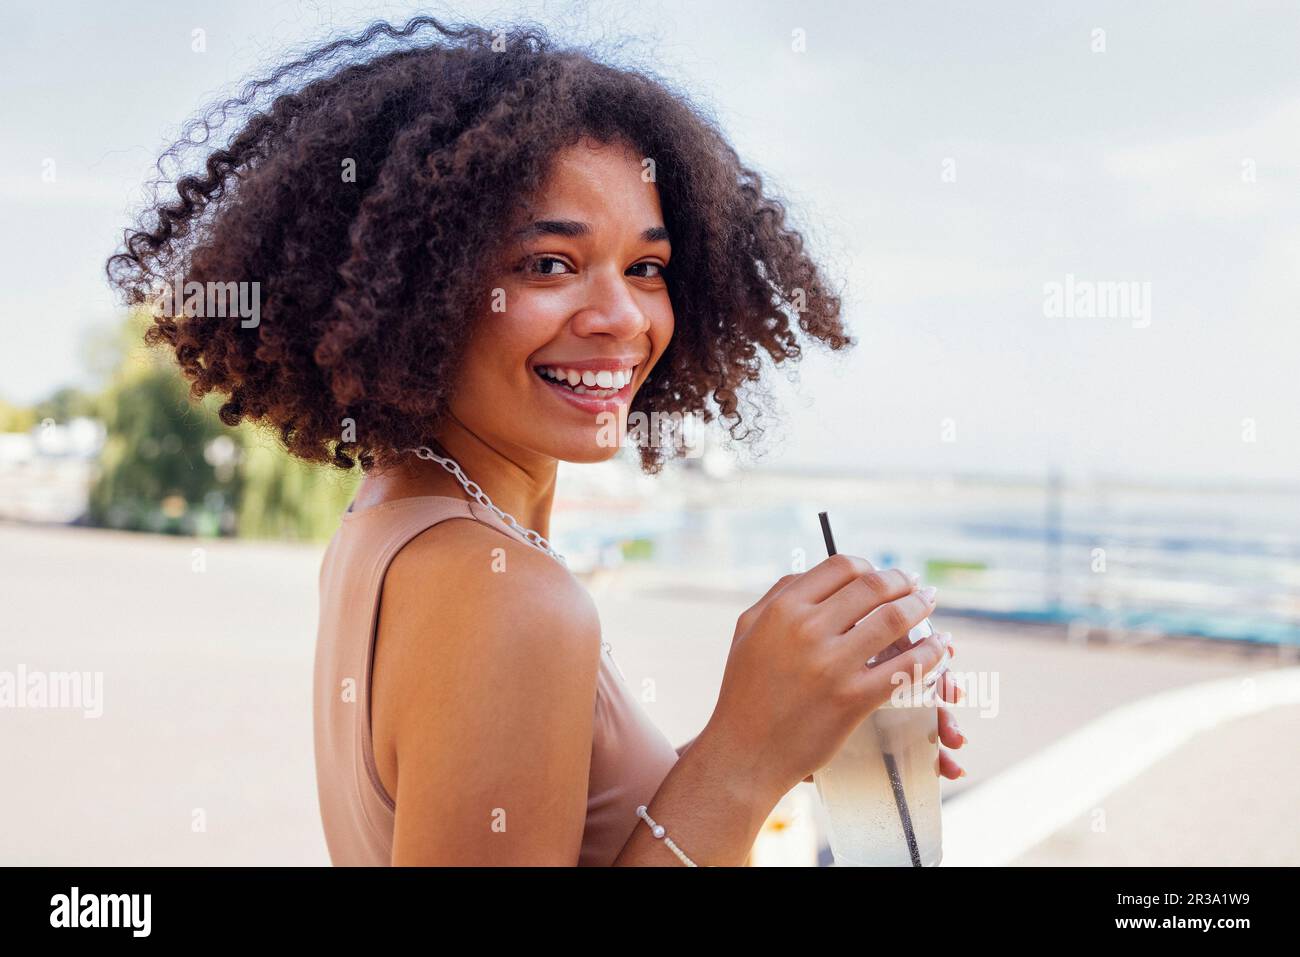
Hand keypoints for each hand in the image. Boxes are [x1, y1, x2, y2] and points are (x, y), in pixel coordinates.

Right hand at [708, 554, 946, 801]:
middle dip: (904, 582)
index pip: (841, 566)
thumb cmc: (744, 690)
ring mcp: (833, 665)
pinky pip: (905, 667)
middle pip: (874, 586)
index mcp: (784, 609)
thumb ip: (778, 595)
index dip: (870, 566)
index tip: (882, 576)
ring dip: (922, 608)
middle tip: (917, 586)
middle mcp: (808, 630)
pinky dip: (930, 653)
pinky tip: (939, 648)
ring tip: (930, 606)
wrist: (744, 752)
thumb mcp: (747, 630)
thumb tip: (814, 571)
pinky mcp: (853, 699)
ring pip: (895, 620)